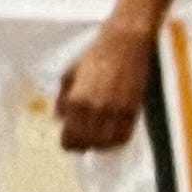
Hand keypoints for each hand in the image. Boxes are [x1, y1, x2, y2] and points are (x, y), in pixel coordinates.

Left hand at [54, 21, 153, 152]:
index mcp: (77, 100)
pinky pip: (123, 137)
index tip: (66, 143)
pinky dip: (115, 142)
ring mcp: (116, 111)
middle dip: (81, 145)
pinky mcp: (132, 110)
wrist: (124, 45)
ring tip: (94, 141)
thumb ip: (62, 99)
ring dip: (98, 146)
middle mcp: (96, 109)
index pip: (70, 135)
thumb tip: (59, 119)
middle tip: (79, 144)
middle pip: (87, 142)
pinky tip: (109, 138)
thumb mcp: (69, 74)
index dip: (67, 143)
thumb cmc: (94, 57)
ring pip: (105, 143)